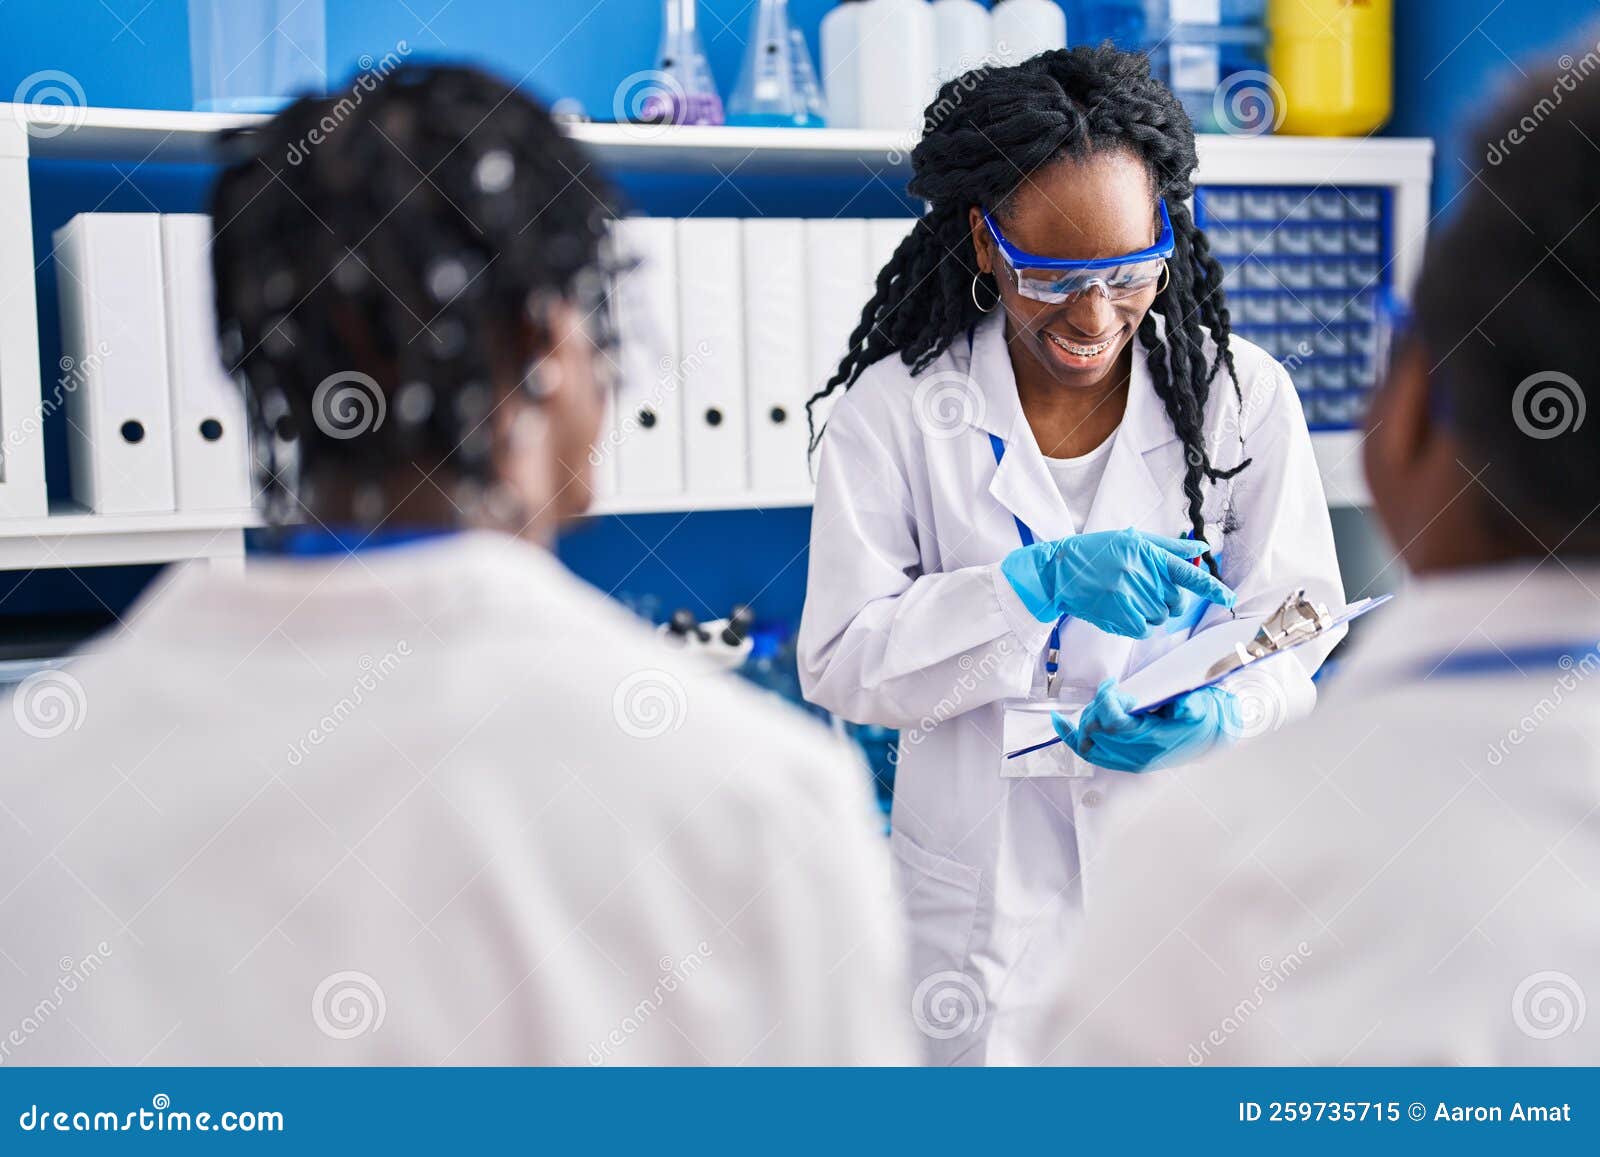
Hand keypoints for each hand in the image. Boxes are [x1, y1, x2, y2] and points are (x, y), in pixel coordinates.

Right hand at [1001, 527, 1234, 637]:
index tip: (1229, 598)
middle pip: (1177, 602)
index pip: (1189, 572)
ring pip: (1160, 617)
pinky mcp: (1121, 614)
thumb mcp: (1132, 541)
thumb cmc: (1096, 554)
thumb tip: (1200, 550)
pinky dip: (1136, 624)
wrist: (1060, 572)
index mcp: (1150, 554)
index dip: (1212, 587)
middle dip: (1167, 601)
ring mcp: (1132, 596)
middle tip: (1144, 591)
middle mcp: (1144, 575)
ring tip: (1126, 598)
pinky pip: (1143, 629)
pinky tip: (1120, 611)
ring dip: (1149, 613)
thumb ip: (1167, 548)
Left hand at [1050, 679, 1237, 772]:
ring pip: (1089, 742)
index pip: (1115, 724)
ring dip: (1089, 717)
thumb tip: (1182, 705)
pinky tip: (1059, 722)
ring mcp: (1128, 761)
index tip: (1112, 687)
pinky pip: (1089, 752)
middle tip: (1111, 691)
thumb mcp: (1201, 707)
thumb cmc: (1201, 717)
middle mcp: (1137, 755)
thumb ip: (1191, 705)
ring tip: (1104, 700)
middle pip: (1098, 732)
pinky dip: (1071, 737)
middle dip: (1098, 707)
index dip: (1106, 702)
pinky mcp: (1123, 760)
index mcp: (1154, 741)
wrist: (1208, 736)